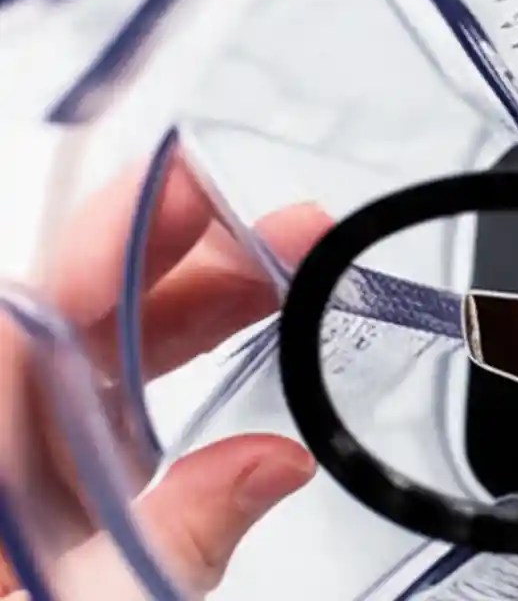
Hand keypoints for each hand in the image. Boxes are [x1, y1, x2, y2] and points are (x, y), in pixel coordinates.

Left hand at [0, 156, 330, 598]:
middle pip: (71, 317)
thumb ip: (178, 543)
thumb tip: (269, 465)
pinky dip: (167, 381)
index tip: (202, 176)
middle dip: (185, 260)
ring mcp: (11, 463)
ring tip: (284, 279)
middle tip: (289, 233)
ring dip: (189, 313)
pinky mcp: (27, 495)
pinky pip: (96, 413)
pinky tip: (231, 365)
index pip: (37, 311)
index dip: (120, 229)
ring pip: (90, 360)